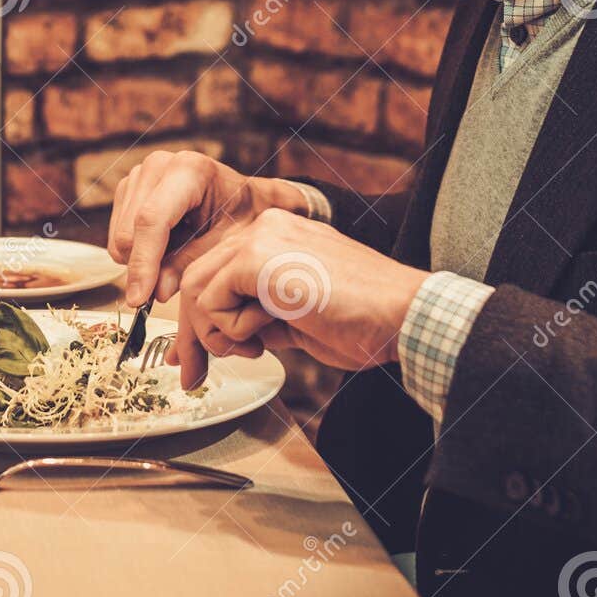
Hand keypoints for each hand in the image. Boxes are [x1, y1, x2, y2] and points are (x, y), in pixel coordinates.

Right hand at [106, 151, 309, 306]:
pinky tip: (167, 244)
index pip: (152, 219)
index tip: (139, 299)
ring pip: (120, 236)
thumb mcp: (228, 243)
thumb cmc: (241, 216)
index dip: (143, 262)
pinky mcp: (128, 188)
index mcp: (189, 170)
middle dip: (143, 267)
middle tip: (171, 284)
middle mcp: (158, 165)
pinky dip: (138, 251)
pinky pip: (118, 234)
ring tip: (178, 255)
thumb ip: (192, 263)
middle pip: (129, 231)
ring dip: (141, 259)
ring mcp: (140, 174)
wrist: (240, 196)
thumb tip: (157, 292)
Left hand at [173, 208, 429, 388]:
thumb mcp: (298, 318)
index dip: (203, 320)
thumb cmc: (363, 323)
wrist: (400, 316)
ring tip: (253, 346)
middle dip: (196, 331)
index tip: (201, 357)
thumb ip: (259, 318)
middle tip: (204, 367)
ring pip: (196, 288)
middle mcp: (264, 228)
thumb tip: (224, 338)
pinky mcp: (256, 256)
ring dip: (217, 331)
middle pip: (196, 278)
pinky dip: (230, 329)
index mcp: (276, 236)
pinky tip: (266, 333)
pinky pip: (211, 300)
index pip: (216, 273)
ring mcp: (260, 237)